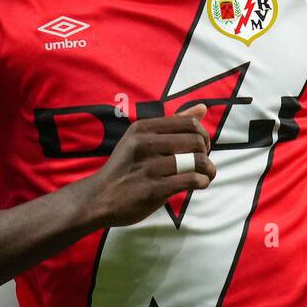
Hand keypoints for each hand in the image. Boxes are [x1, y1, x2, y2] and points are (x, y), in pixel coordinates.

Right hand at [84, 104, 216, 227]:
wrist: (98, 198)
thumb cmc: (123, 168)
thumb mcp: (139, 139)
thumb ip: (172, 124)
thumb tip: (202, 107)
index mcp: (142, 129)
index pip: (189, 123)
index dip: (202, 134)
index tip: (199, 147)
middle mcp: (145, 144)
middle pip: (196, 141)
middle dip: (205, 153)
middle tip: (201, 163)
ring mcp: (149, 167)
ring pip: (197, 161)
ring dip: (209, 170)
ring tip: (206, 175)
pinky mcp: (153, 189)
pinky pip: (191, 180)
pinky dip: (202, 182)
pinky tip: (199, 184)